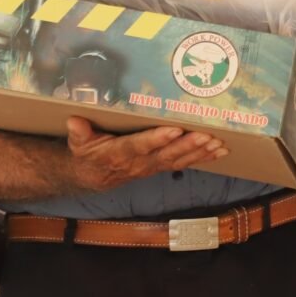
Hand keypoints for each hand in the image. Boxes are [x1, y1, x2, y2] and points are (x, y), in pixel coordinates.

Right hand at [64, 117, 226, 192]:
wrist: (93, 176)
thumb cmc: (87, 153)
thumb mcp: (78, 142)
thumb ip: (79, 132)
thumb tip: (75, 121)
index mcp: (119, 153)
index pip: (140, 146)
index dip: (157, 139)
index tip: (174, 130)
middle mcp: (140, 162)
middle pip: (166, 154)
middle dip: (188, 145)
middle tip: (206, 135)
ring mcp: (153, 166)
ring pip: (179, 160)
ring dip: (200, 152)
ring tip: (218, 143)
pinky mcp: (162, 166)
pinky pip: (185, 163)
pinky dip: (203, 157)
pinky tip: (219, 151)